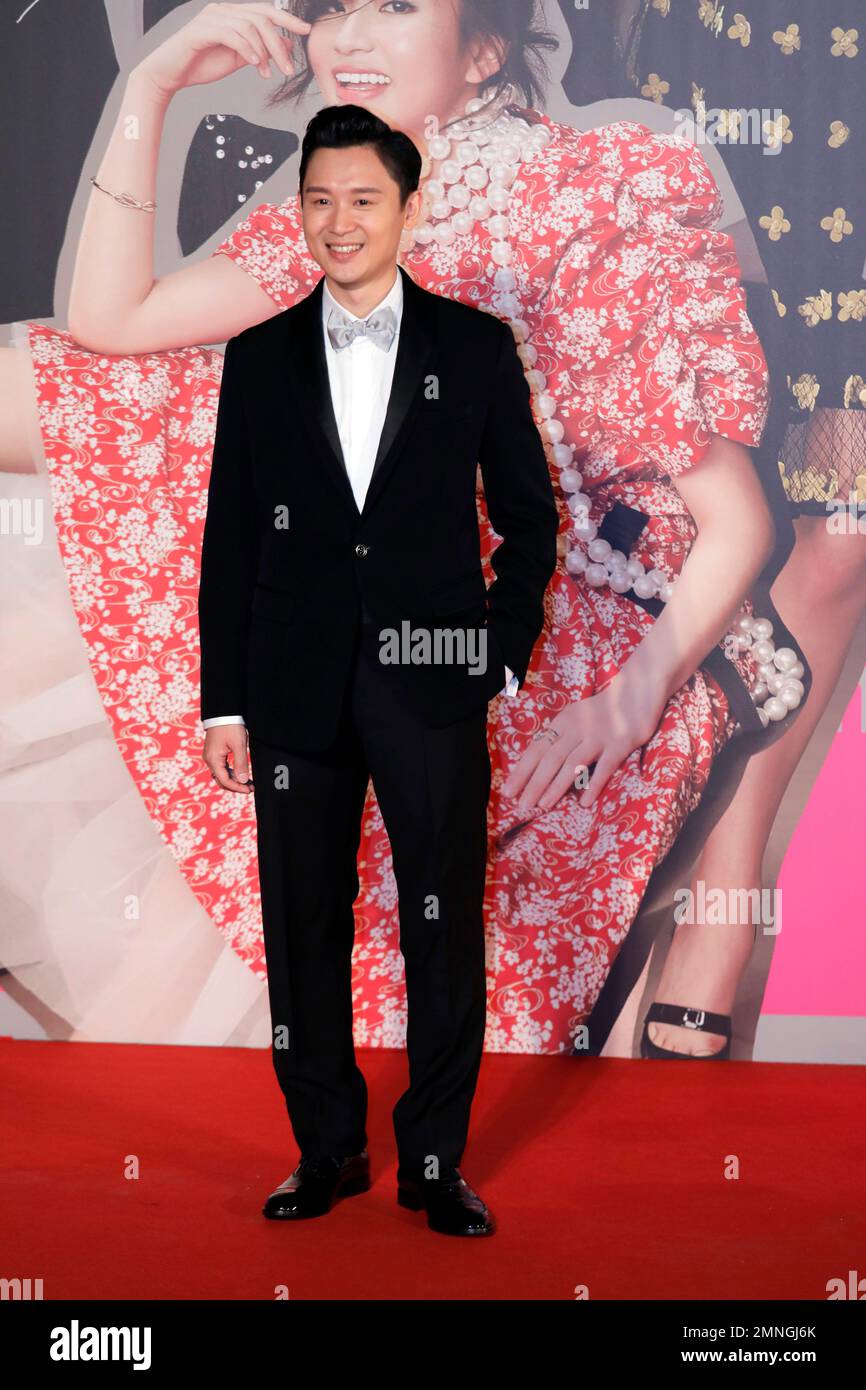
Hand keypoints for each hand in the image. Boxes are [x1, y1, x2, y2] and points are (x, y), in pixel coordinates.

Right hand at [135, 3, 311, 97]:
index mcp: (231, 15)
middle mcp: (221, 10)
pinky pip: (231, 35)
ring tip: (267, 72)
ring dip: (264, 51)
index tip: (306, 31)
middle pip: (261, 18)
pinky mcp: (200, 31)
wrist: (169, 74)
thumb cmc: (200, 64)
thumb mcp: (238, 59)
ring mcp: (210, 17)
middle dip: (278, 43)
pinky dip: (247, 49)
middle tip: (288, 68)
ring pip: (249, 26)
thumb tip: (284, 43)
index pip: (264, 11)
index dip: (287, 19)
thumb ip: (259, 49)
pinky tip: (254, 64)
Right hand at [203, 724, 253, 792]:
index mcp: (213, 760)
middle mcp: (209, 760)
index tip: (249, 790)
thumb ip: (241, 764)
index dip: (237, 787)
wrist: (223, 712)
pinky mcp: (214, 752)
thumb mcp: (239, 746)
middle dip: (236, 786)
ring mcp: (211, 756)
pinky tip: (241, 774)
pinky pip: (222, 767)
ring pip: (222, 774)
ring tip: (248, 783)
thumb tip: (243, 781)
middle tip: (250, 788)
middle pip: (222, 780)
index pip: (225, 780)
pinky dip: (231, 772)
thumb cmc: (230, 727)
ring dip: (234, 780)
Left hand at [502, 669, 666, 813]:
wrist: (639, 690)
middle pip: (551, 759)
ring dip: (556, 786)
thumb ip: (561, 736)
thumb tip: (539, 765)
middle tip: (522, 806)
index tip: (508, 791)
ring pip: (573, 764)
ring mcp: (599, 736)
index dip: (521, 771)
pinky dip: (593, 785)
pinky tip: (584, 803)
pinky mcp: (620, 744)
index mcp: (563, 721)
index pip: (536, 749)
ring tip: (543, 806)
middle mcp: (577, 728)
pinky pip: (605, 768)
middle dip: (534, 784)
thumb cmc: (604, 710)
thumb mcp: (577, 717)